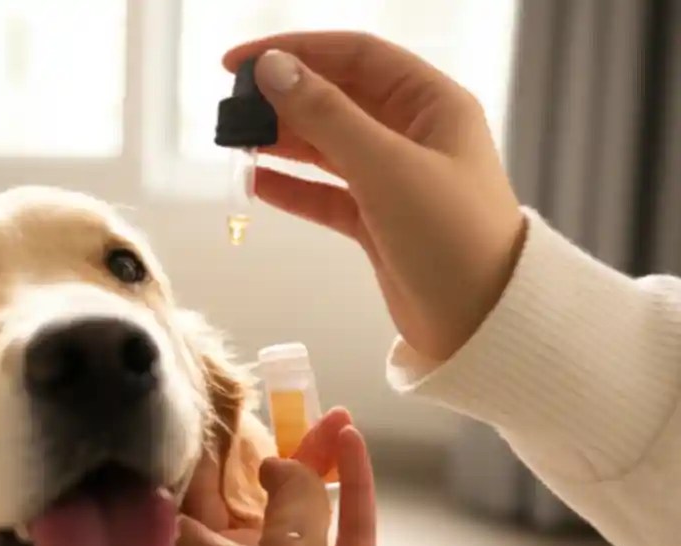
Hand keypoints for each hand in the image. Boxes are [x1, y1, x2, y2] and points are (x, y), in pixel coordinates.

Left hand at [179, 409, 422, 545]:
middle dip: (278, 453)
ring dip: (320, 465)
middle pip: (262, 501)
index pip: (200, 503)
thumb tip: (281, 462)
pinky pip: (350, 532)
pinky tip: (354, 450)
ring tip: (336, 416)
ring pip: (310, 511)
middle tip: (294, 404)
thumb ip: (287, 507)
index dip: (204, 460)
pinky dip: (353, 492)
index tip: (211, 414)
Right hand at [226, 32, 526, 360]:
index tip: (238, 61)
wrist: (484, 326)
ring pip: (326, 145)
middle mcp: (415, 134)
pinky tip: (255, 182)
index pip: (355, 56)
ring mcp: (395, 179)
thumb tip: (271, 69)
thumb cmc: (451, 237)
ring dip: (281, 140)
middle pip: (337, 98)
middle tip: (230, 105)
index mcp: (433, 104)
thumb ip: (325, 115)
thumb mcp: (386, 168)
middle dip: (283, 98)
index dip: (296, 50)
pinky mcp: (378, 221)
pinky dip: (291, 186)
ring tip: (234, 140)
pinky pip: (325, 192)